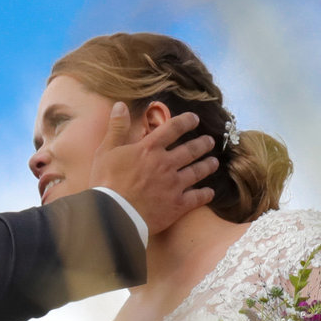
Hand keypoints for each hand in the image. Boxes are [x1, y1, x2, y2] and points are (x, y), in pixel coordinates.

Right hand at [94, 103, 218, 234]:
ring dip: (207, 166)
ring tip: (214, 162)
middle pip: (191, 150)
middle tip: (210, 141)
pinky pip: (196, 198)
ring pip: (197, 172)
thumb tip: (121, 105)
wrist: (114, 214)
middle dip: (202, 144)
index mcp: (150, 149)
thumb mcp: (106, 151)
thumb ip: (117, 128)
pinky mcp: (177, 205)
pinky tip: (210, 192)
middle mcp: (166, 163)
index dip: (186, 121)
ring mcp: (174, 185)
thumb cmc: (106, 182)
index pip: (173, 129)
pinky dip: (205, 194)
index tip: (195, 119)